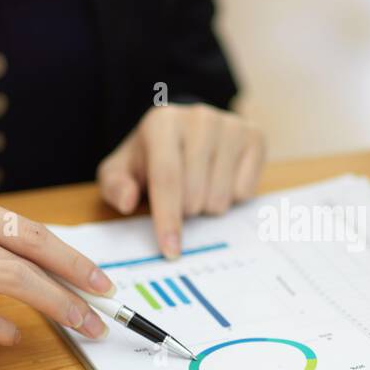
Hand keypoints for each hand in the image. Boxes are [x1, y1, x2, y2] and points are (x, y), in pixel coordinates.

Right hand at [0, 185, 113, 344]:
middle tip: (103, 310)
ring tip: (80, 326)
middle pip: (27, 256)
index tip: (101, 281)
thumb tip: (52, 268)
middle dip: (74, 285)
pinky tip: (17, 338)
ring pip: (11, 281)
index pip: (29, 231)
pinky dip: (2, 328)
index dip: (72, 258)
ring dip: (55, 307)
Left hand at [97, 103, 265, 257]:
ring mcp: (231, 125)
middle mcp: (199, 118)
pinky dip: (232, 196)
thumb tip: (127, 201)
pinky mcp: (255, 136)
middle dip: (185, 211)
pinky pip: (246, 192)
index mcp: (162, 122)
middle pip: (195, 194)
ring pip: (221, 197)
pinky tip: (221, 178)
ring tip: (200, 186)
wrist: (183, 131)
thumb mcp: (120, 171)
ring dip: (208, 205)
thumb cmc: (149, 158)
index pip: (167, 178)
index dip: (168, 219)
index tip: (171, 251)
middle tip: (180, 196)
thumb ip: (115, 187)